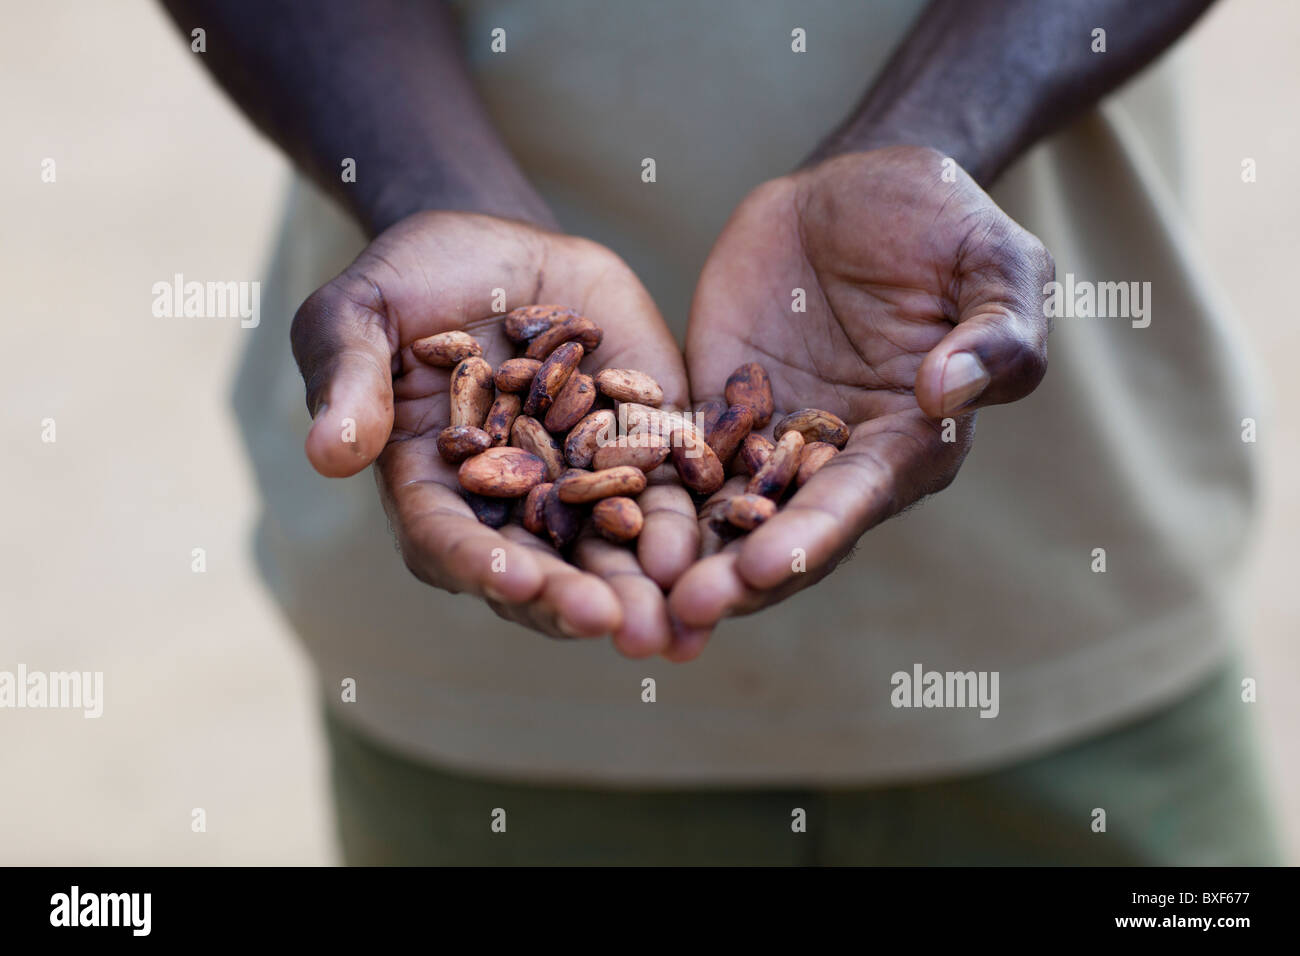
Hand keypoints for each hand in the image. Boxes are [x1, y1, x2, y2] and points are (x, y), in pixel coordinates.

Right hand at [291, 211, 697, 655]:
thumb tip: (330, 453)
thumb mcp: (359, 314)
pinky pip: (668, 490)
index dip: (480, 566)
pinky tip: (725, 543)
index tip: (515, 582)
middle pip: (540, 569)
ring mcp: (578, 481)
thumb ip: (348, 379)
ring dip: (644, 584)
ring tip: (679, 616)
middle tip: (618, 626)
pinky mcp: (639, 446)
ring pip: (610, 547)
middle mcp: (507, 504)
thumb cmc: (408, 281)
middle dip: (577, 600)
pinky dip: (691, 520)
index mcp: (432, 488)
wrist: (498, 249)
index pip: (450, 543)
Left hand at [667, 146, 1052, 658]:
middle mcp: (836, 460)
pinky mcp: (714, 407)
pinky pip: (671, 452)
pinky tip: (589, 518)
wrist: (855, 189)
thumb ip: (996, 332)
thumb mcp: (995, 260)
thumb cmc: (944, 223)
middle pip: (781, 530)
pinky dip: (639, 488)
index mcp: (910, 443)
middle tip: (679, 611)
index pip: (858, 502)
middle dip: (733, 575)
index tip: (761, 566)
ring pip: (719, 511)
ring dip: (680, 557)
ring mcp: (769, 438)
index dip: (811, 537)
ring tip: (629, 598)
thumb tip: (945, 394)